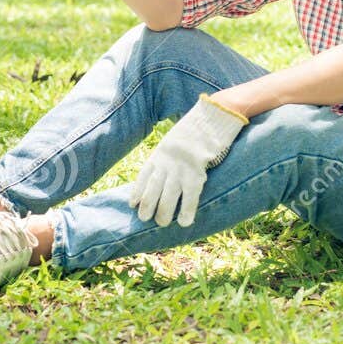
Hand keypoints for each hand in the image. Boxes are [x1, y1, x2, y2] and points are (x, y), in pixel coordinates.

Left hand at [128, 94, 248, 226]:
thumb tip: (159, 172)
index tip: (132, 205)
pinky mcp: (196, 175)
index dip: (137, 192)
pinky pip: (189, 199)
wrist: (210, 120)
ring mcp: (180, 171)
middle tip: (146, 219)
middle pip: (152, 192)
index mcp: (158, 155)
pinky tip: (184, 222)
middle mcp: (166, 165)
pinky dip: (186, 212)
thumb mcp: (171, 141)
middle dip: (147, 208)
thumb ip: (165, 156)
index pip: (142, 178)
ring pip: (167, 199)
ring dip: (163, 215)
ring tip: (162, 223)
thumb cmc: (193, 131)